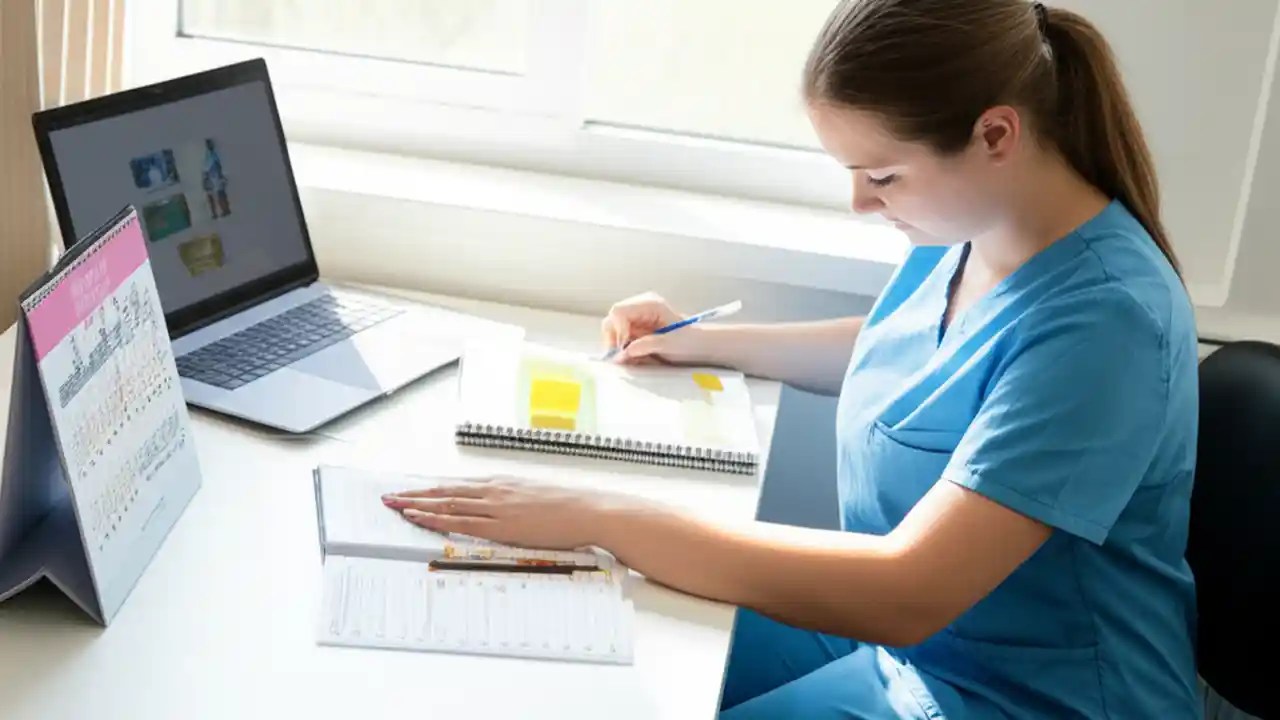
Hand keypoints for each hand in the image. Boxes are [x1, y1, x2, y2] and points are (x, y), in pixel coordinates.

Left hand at [382, 477, 630, 549]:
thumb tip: (503, 508)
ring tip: (395, 506)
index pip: (458, 486)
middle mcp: (494, 490)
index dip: (432, 489)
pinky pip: (461, 521)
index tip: (411, 491)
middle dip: (415, 494)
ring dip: (418, 505)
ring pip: (447, 503)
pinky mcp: (501, 524)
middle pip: (445, 491)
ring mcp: (496, 506)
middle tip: (389, 496)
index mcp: (503, 483)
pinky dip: (436, 518)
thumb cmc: (568, 507)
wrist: (588, 510)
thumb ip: (515, 500)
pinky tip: (419, 518)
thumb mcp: (536, 496)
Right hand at [601, 292, 710, 364]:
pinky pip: (621, 340)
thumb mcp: (669, 344)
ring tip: (633, 359)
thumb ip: (644, 346)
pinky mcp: (637, 330)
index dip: (617, 330)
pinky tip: (637, 358)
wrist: (701, 346)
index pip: (619, 311)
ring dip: (619, 347)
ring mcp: (637, 318)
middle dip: (615, 340)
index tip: (624, 348)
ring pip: (614, 332)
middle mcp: (640, 307)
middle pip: (612, 320)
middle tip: (623, 358)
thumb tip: (622, 354)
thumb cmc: (690, 341)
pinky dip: (625, 351)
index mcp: (649, 304)